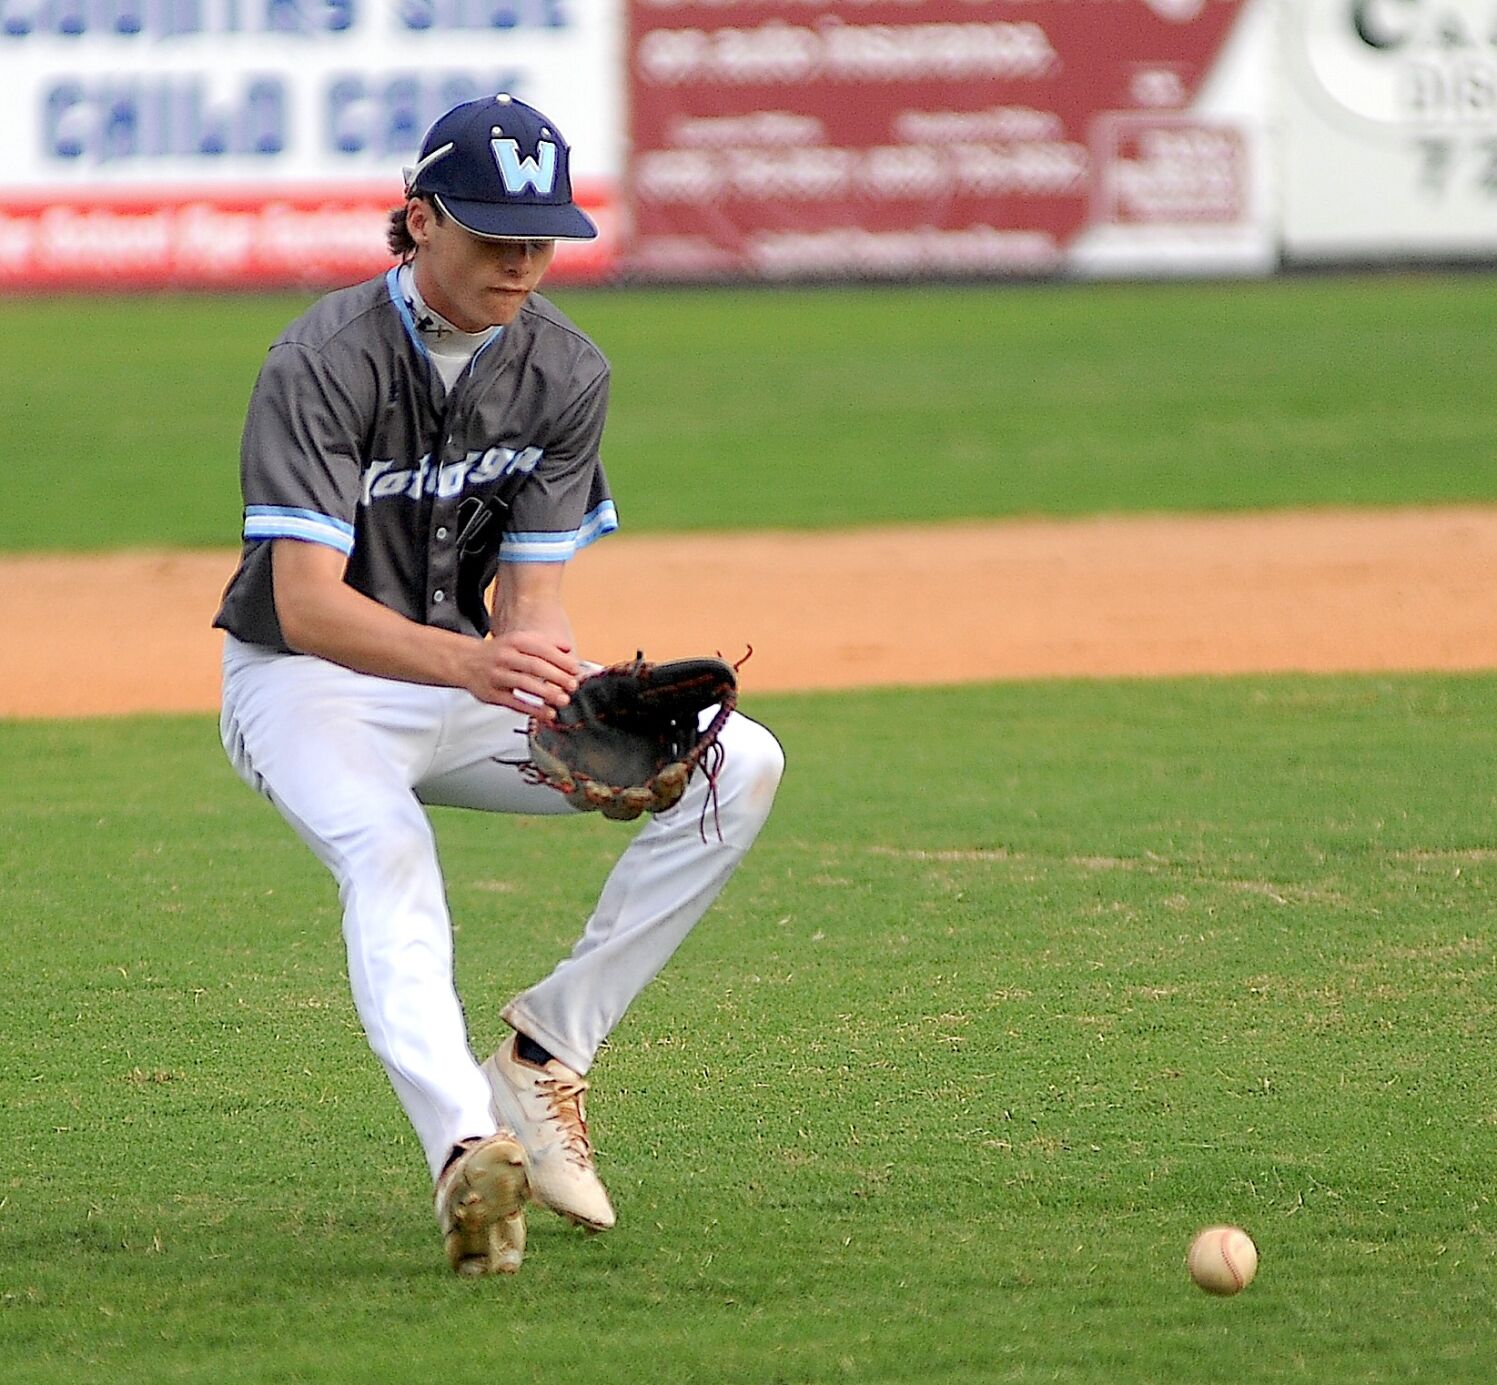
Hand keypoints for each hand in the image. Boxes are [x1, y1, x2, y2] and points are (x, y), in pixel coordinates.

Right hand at [463, 631, 579, 717]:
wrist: (465, 661)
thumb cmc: (499, 653)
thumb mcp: (520, 640)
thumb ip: (545, 644)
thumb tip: (569, 650)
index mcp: (515, 641)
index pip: (541, 649)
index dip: (560, 660)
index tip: (575, 669)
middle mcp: (505, 656)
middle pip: (534, 666)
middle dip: (556, 676)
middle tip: (573, 686)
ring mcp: (497, 676)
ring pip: (524, 684)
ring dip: (546, 693)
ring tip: (564, 700)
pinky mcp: (492, 694)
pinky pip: (514, 703)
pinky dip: (533, 709)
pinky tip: (547, 713)